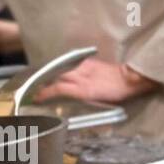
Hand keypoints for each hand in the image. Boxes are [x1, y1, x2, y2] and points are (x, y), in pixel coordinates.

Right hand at [35, 58, 158, 104]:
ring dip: (51, 73)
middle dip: (44, 81)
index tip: (35, 97)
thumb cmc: (115, 94)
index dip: (45, 93)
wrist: (130, 79)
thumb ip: (78, 97)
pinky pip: (72, 63)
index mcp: (83, 89)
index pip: (58, 88)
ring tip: (42, 79)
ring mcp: (85, 68)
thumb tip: (62, 96)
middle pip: (57, 76)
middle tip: (34, 88)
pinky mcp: (89, 62)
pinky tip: (60, 71)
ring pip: (63, 68)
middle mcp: (82, 76)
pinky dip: (63, 67)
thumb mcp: (96, 100)